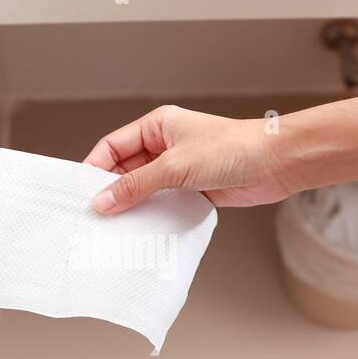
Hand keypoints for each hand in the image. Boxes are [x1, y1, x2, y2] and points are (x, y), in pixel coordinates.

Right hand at [84, 105, 290, 213]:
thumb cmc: (232, 149)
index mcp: (157, 127)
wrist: (275, 164)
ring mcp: (180, 169)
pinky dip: (154, 217)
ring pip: (145, 190)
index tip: (82, 193)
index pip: (113, 146)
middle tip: (95, 216)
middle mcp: (166, 146)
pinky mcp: (194, 190)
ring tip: (115, 228)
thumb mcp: (175, 166)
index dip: (95, 168)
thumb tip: (103, 201)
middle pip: (126, 170)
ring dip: (133, 207)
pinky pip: (164, 204)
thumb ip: (137, 185)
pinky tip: (144, 231)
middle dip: (112, 192)